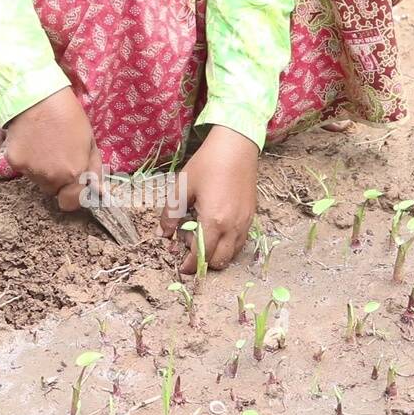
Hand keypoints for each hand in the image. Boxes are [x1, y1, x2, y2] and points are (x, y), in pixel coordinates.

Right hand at [4, 87, 101, 210]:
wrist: (38, 96)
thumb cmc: (68, 115)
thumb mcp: (89, 141)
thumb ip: (94, 169)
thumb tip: (99, 192)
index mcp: (74, 173)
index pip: (70, 203)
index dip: (72, 195)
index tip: (72, 184)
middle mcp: (51, 177)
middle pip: (52, 190)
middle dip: (56, 178)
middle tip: (57, 153)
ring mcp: (30, 170)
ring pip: (36, 179)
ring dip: (40, 168)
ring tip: (44, 143)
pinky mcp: (14, 161)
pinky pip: (21, 168)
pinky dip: (24, 159)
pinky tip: (30, 141)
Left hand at [159, 125, 257, 272]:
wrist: (236, 147)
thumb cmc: (207, 164)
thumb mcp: (182, 188)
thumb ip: (171, 214)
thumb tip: (162, 234)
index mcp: (213, 221)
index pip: (201, 256)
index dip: (189, 266)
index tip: (181, 267)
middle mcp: (232, 227)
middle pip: (218, 261)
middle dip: (202, 263)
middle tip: (189, 251)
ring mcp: (244, 223)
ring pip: (232, 255)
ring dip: (216, 255)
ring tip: (203, 240)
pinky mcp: (251, 217)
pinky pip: (240, 243)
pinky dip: (228, 246)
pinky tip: (217, 232)